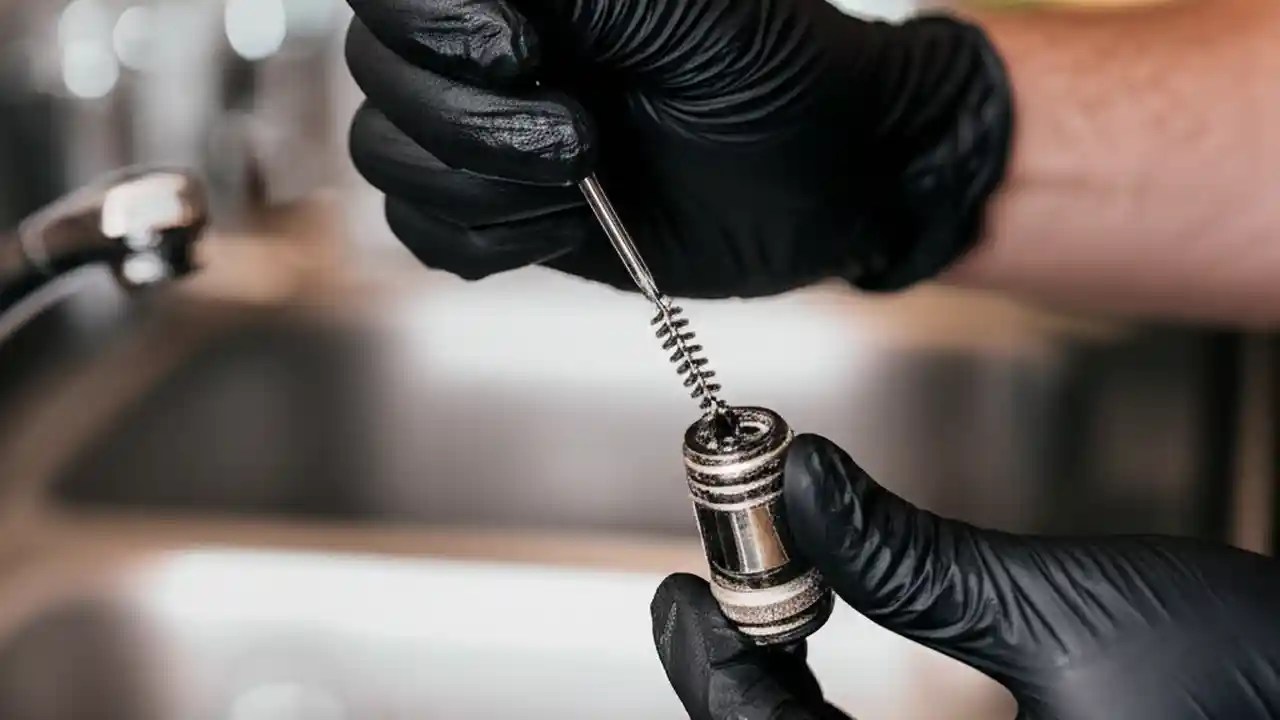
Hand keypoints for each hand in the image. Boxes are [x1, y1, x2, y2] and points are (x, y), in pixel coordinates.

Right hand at [344, 0, 1011, 296]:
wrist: (822, 188)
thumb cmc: (780, 78)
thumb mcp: (690, 15)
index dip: (433, 20)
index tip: (528, 55)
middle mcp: (486, 43)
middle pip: (377, 67)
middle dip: (476, 123)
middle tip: (585, 142)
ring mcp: (483, 126)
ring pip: (385, 152)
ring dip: (487, 187)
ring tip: (587, 185)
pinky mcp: (495, 207)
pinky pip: (420, 231)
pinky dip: (486, 240)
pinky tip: (561, 226)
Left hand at [651, 435, 1279, 719]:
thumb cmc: (1252, 687)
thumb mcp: (1066, 613)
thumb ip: (915, 559)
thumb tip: (811, 484)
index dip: (713, 671)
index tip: (680, 593)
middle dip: (738, 683)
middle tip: (708, 593)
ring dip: (775, 700)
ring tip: (751, 611)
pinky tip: (817, 658)